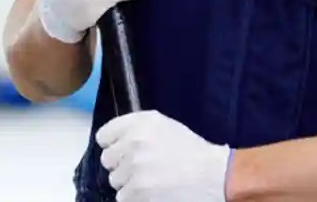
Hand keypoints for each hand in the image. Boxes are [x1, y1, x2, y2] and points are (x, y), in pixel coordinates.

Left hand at [96, 110, 231, 201]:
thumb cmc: (190, 151)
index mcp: (139, 123)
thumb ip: (136, 128)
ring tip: (152, 180)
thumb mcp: (164, 126)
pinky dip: (136, 198)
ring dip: (129, 183)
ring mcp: (134, 169)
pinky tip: (154, 192)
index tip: (123, 151)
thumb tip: (112, 140)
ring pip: (115, 180)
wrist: (212, 176)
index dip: (114, 145)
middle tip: (143, 168)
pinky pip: (123, 197)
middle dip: (122, 165)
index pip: (104, 136)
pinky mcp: (137, 192)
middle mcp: (133, 142)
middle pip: (107, 160)